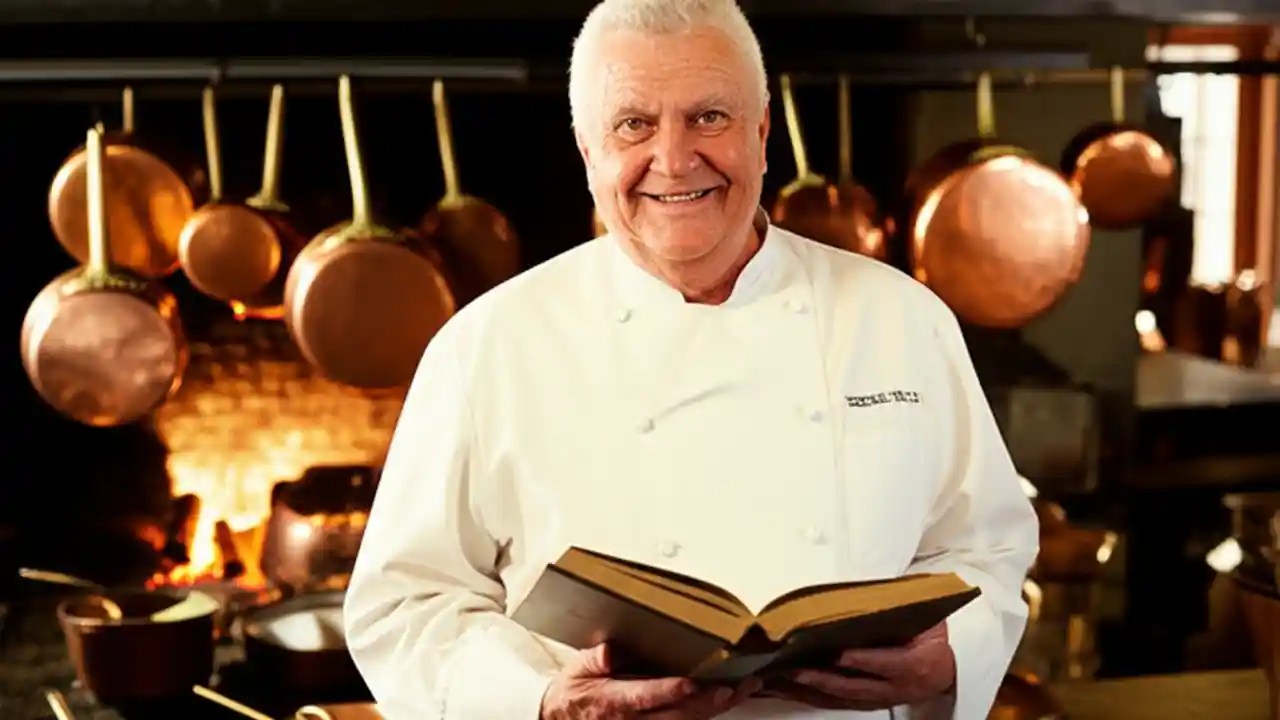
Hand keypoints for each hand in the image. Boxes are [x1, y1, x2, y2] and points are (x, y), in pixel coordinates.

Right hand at [541, 643, 760, 719]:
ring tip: (744, 689)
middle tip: (736, 686)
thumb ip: (595, 659)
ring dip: (717, 707)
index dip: (669, 691)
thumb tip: (610, 651)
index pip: (646, 696)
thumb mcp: (577, 670)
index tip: (691, 683)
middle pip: (678, 713)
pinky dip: (707, 713)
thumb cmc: (575, 693)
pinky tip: (729, 700)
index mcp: (615, 701)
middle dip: (709, 700)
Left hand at [759, 623, 955, 710]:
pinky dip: (809, 696)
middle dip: (823, 677)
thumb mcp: (928, 620)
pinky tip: (788, 690)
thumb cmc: (932, 639)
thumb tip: (876, 590)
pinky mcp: (865, 702)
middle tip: (797, 668)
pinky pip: (834, 702)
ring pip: (839, 697)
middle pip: (855, 685)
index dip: (863, 659)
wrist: (943, 671)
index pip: (886, 662)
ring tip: (782, 680)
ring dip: (809, 689)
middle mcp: (895, 687)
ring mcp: (879, 698)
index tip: (841, 654)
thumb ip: (901, 608)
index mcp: (915, 662)